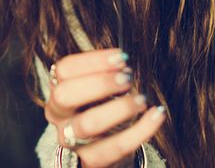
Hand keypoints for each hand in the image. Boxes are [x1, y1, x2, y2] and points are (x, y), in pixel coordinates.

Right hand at [45, 49, 164, 167]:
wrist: (103, 149)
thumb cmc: (101, 111)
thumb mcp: (96, 92)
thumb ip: (105, 76)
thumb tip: (124, 62)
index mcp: (58, 90)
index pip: (64, 70)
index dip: (92, 61)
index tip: (121, 56)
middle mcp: (58, 115)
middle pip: (66, 95)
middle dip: (99, 84)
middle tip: (127, 79)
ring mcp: (70, 139)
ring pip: (88, 123)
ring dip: (119, 108)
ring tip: (141, 99)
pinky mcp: (90, 160)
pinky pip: (115, 147)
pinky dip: (140, 130)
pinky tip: (156, 116)